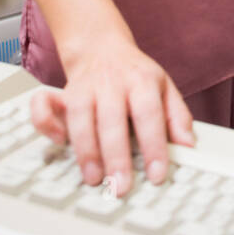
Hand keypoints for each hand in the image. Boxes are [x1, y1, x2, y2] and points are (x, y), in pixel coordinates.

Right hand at [29, 36, 194, 196]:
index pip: (150, 115)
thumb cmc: (136, 76)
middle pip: (112, 120)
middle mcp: (111, 83)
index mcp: (142, 81)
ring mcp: (84, 87)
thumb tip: (188, 145)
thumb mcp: (164, 88)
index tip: (157, 175)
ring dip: (85, 150)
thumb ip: (177, 117)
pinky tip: (60, 143)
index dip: (154, 146)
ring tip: (94, 178)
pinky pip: (45, 105)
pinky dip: (47, 124)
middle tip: (121, 187)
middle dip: (116, 157)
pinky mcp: (61, 92)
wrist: (103, 47)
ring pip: (79, 117)